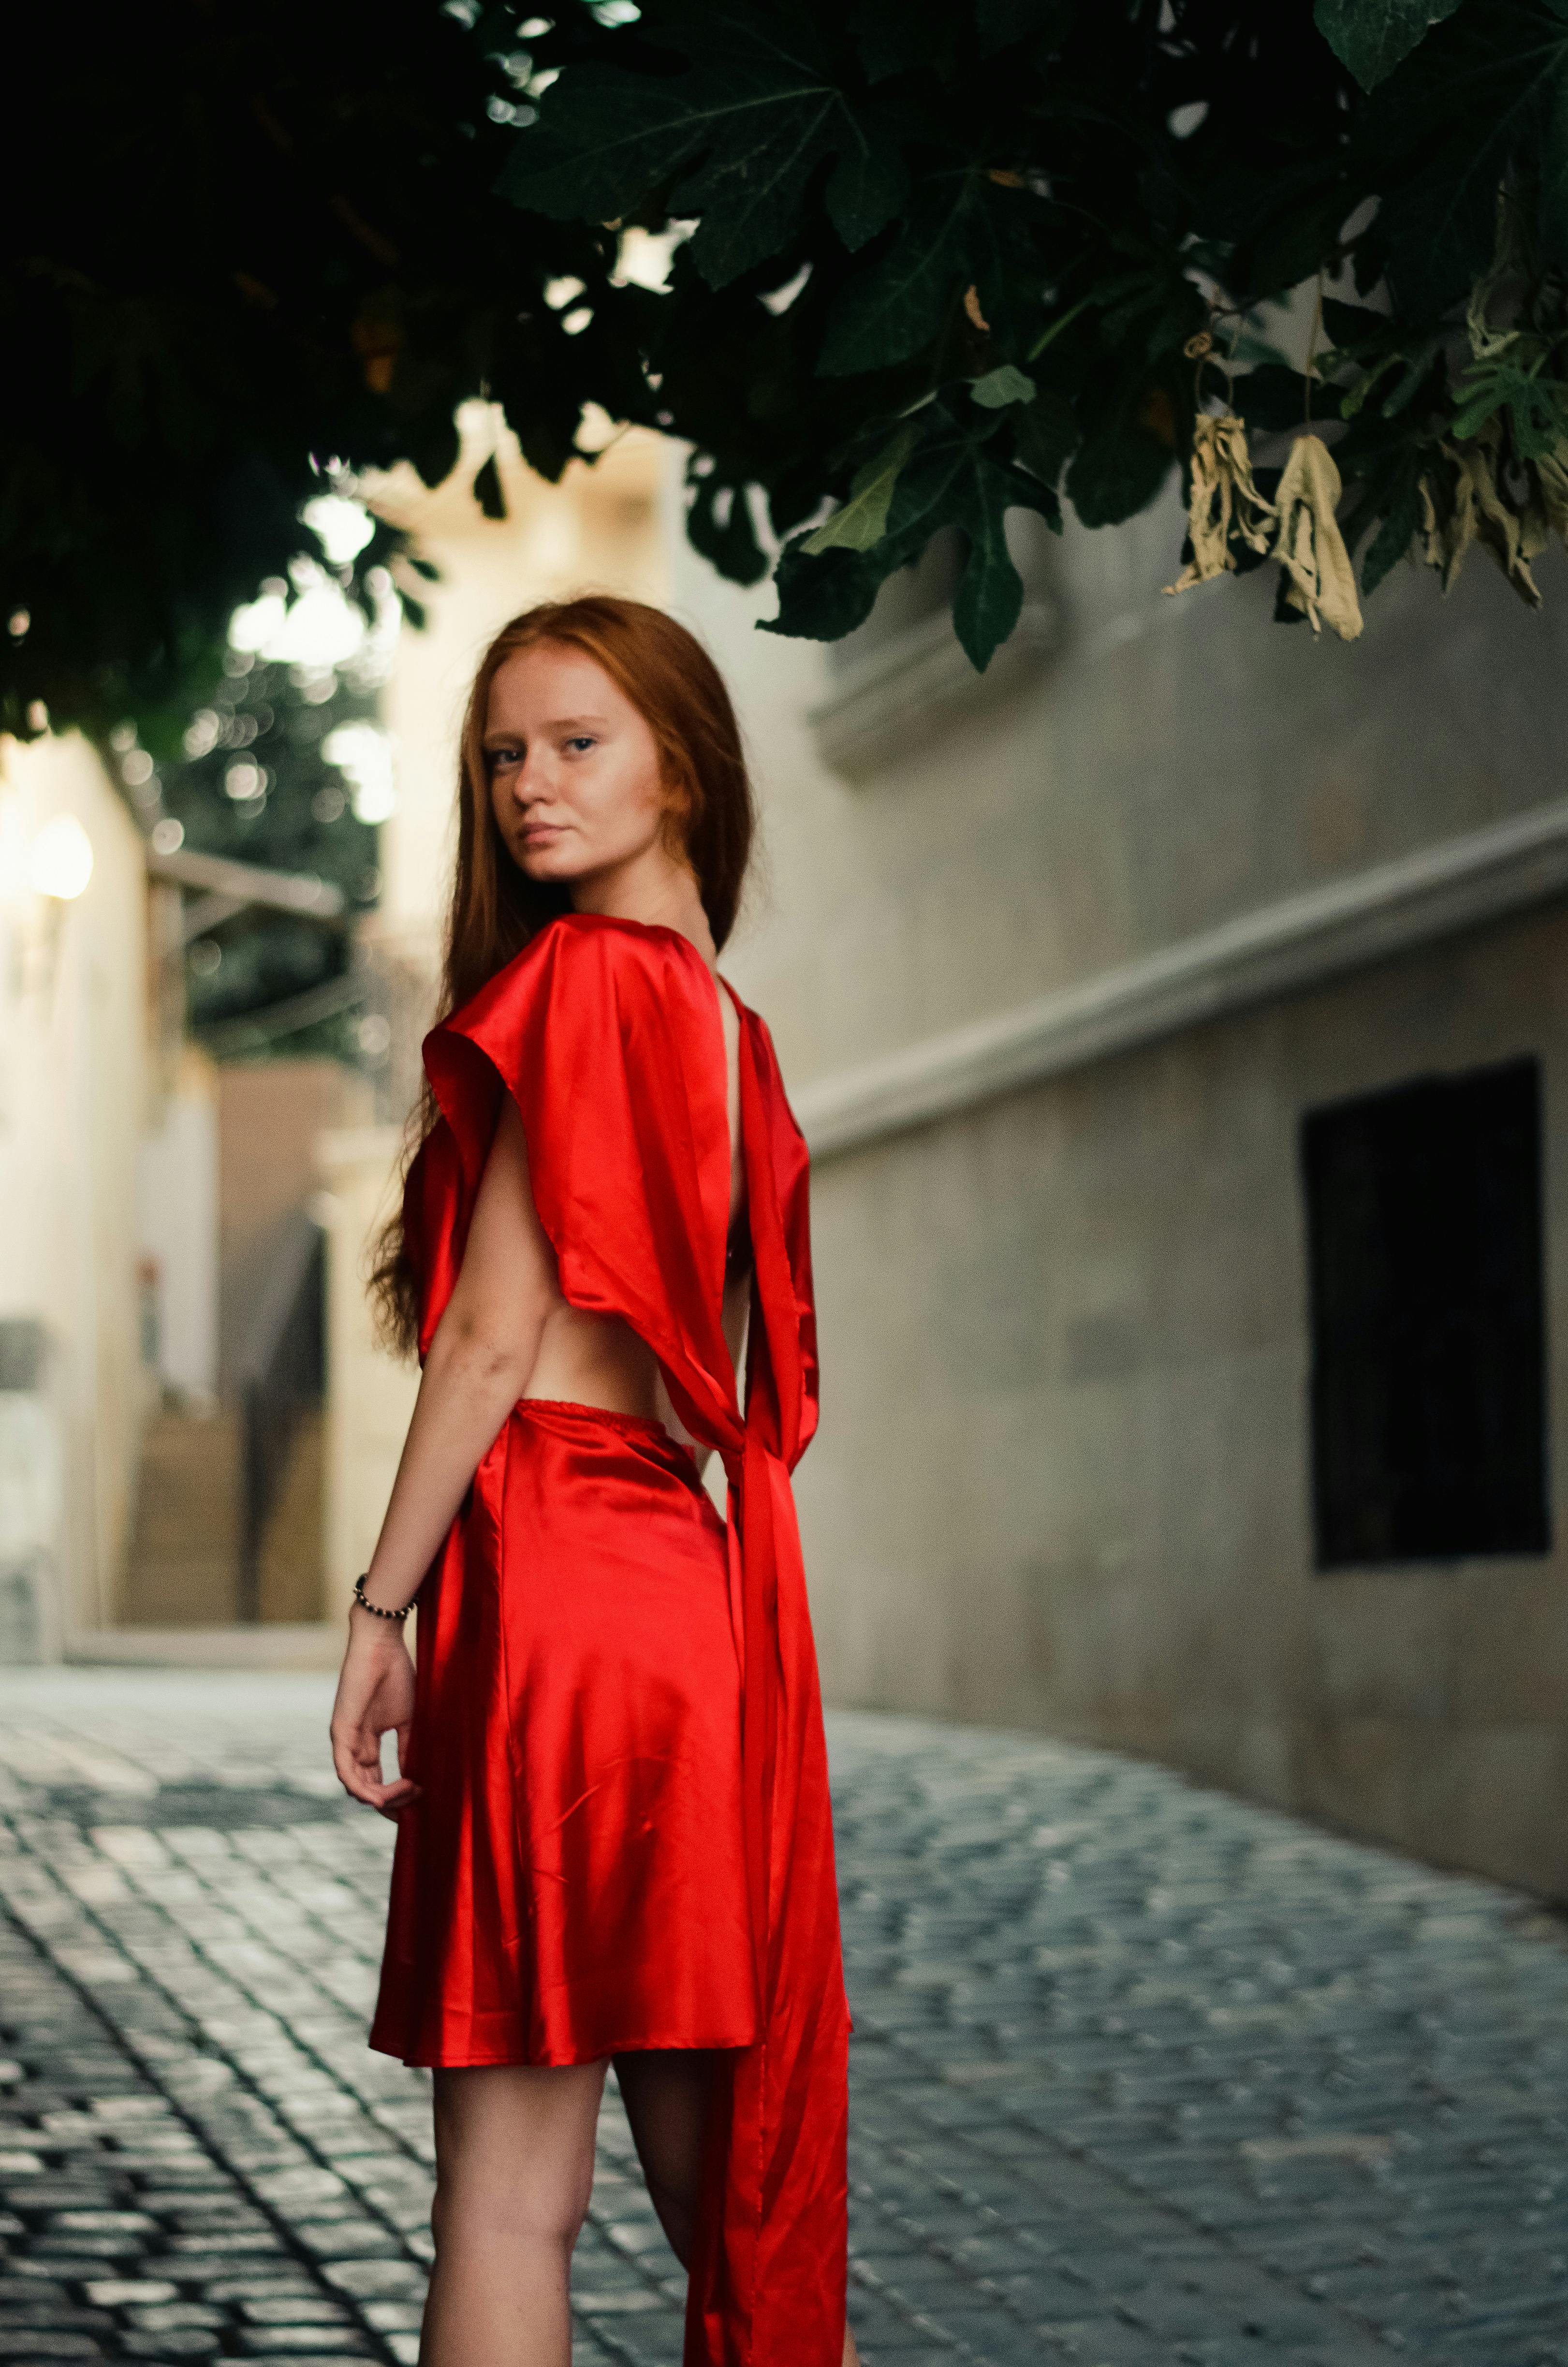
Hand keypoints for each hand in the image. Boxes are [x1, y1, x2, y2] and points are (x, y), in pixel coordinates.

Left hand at [330, 1612, 420, 1817]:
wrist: (382, 1647)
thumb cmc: (396, 1676)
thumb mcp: (408, 1721)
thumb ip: (408, 1750)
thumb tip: (417, 1780)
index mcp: (367, 1743)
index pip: (375, 1783)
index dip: (395, 1797)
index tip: (420, 1798)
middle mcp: (353, 1747)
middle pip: (365, 1789)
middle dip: (390, 1802)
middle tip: (416, 1801)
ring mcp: (344, 1741)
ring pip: (356, 1786)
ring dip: (382, 1796)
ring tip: (410, 1790)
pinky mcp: (340, 1733)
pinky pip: (345, 1771)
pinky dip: (362, 1788)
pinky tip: (381, 1795)